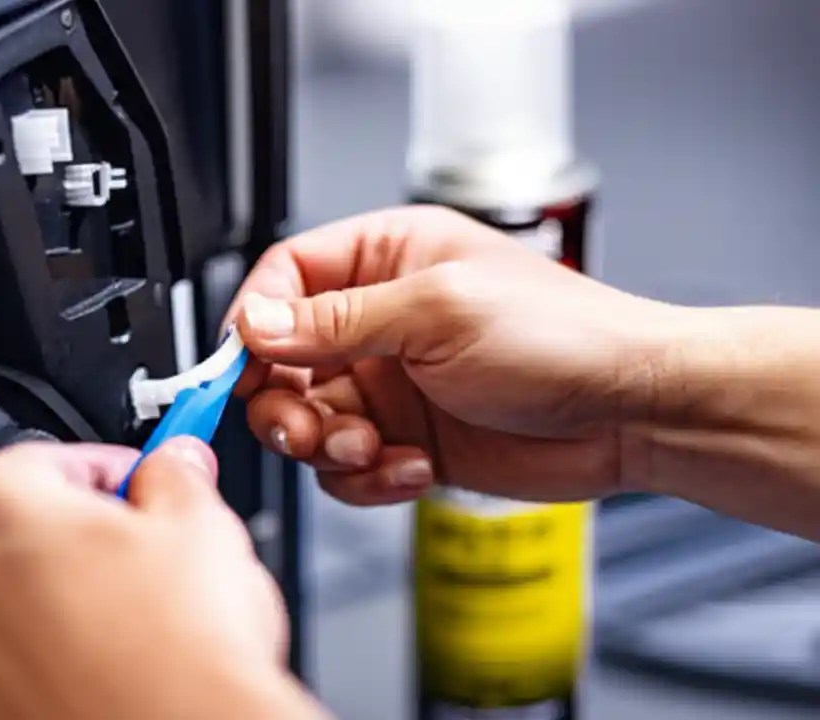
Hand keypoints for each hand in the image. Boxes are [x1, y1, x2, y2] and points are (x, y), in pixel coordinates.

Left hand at [0, 439, 323, 719]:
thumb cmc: (182, 653)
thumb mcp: (199, 526)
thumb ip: (175, 475)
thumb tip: (174, 464)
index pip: (44, 460)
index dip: (106, 472)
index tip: (140, 488)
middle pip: (15, 539)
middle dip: (75, 544)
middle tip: (142, 561)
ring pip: (4, 616)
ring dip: (54, 613)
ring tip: (132, 632)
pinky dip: (40, 676)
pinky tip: (103, 678)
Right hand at [231, 206, 677, 504]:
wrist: (631, 414)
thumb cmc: (563, 337)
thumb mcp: (438, 311)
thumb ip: (337, 319)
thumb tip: (256, 323)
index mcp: (385, 258)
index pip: (283, 278)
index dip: (254, 322)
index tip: (243, 364)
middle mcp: (377, 320)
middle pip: (280, 360)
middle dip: (283, 402)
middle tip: (306, 428)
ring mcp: (388, 383)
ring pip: (306, 420)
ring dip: (327, 446)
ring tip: (371, 449)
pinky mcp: (403, 438)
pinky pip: (346, 466)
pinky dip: (366, 477)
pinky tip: (413, 467)